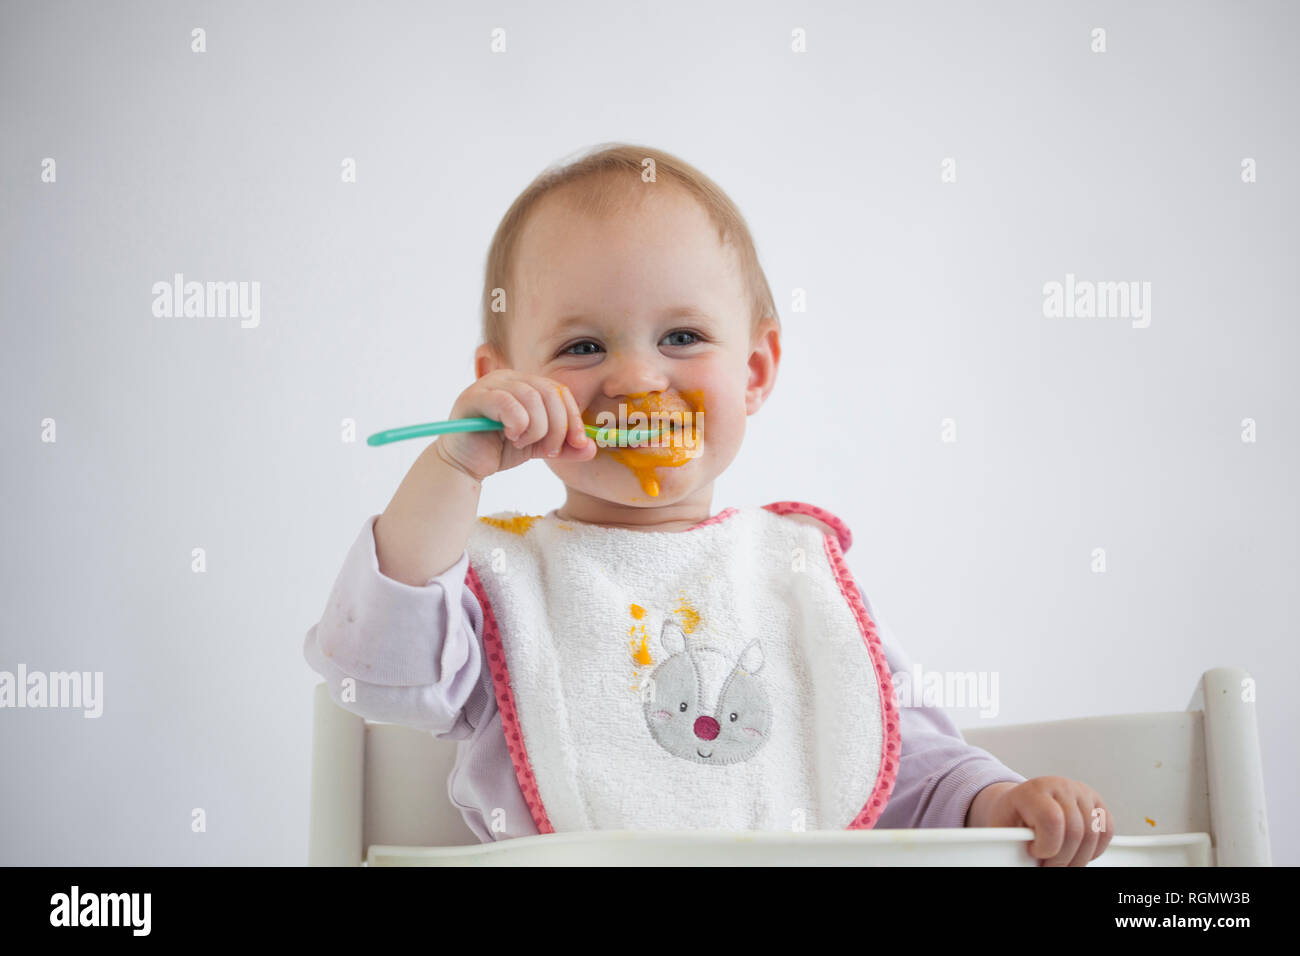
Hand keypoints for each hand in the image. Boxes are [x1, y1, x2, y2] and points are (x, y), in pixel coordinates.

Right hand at [435, 369, 596, 481]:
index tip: (578, 443)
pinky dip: (517, 424)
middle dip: (557, 427)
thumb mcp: (539, 447)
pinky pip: (508, 403)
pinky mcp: (474, 397)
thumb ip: (565, 446)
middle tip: (548, 450)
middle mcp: (508, 378)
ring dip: (536, 429)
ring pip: (531, 398)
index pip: (559, 391)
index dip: (573, 417)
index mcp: (525, 384)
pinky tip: (510, 437)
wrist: (464, 464)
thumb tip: (591, 448)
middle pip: (549, 393)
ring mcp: (489, 384)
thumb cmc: (499, 450)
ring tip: (523, 443)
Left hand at [973, 776, 1113, 866]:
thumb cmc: (1011, 818)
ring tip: (1061, 861)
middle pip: (1076, 831)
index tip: (1035, 852)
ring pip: (1094, 834)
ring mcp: (1080, 791)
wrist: (1019, 802)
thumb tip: (1014, 859)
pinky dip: (1094, 848)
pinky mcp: (1095, 801)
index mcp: (1032, 790)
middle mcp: (1059, 785)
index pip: (1052, 819)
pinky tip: (1077, 852)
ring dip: (1079, 857)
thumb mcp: (1003, 829)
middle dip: (1063, 859)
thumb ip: (1011, 843)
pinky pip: (1106, 830)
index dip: (1048, 846)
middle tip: (1049, 865)